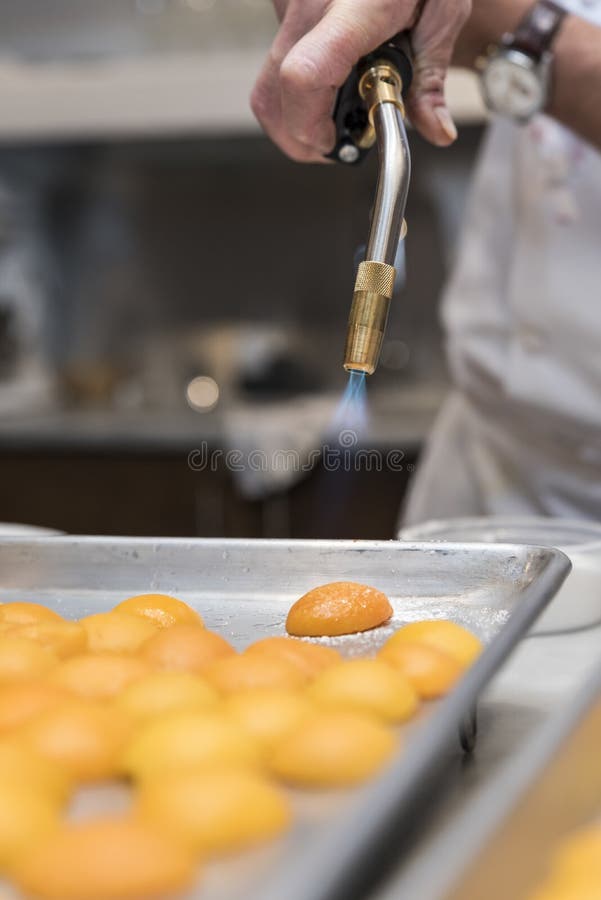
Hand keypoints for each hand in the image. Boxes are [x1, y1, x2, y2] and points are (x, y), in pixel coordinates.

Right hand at [251, 0, 471, 161]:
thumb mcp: (443, 15)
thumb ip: (432, 79)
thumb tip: (437, 132)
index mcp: (358, 6)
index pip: (305, 75)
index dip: (309, 126)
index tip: (335, 142)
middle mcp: (310, 1)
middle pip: (273, 95)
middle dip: (301, 135)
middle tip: (339, 139)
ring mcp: (289, 1)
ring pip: (269, 84)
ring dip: (297, 112)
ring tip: (340, 106)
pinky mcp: (282, 3)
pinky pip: (274, 61)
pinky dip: (297, 86)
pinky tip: (332, 75)